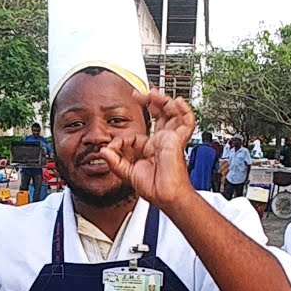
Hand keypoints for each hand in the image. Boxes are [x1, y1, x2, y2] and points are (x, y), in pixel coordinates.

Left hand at [99, 88, 197, 209]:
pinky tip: (178, 102)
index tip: (112, 146)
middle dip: (150, 103)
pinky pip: (187, 123)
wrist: (166, 196)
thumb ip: (115, 162)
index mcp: (150, 149)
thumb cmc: (154, 189)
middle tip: (139, 94)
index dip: (122, 138)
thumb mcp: (127, 174)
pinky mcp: (178, 140)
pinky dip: (185, 111)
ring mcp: (171, 139)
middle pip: (159, 116)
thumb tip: (103, 151)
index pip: (136, 135)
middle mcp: (161, 142)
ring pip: (172, 114)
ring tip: (154, 93)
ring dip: (164, 101)